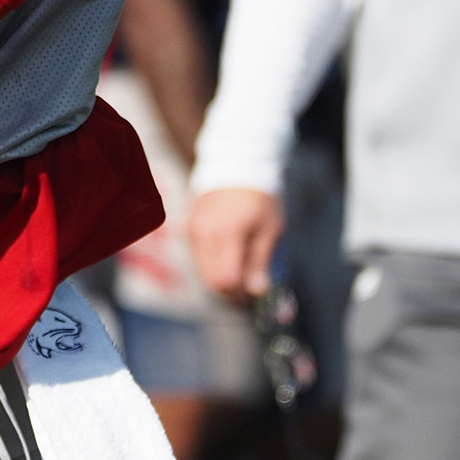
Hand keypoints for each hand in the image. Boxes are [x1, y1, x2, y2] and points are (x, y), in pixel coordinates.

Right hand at [188, 188, 284, 302]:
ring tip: (239, 274)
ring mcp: (194, 231)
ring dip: (219, 280)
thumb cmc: (259, 198)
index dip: (240, 294)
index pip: (226, 280)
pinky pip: (198, 258)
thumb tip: (257, 291)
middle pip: (211, 281)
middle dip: (229, 292)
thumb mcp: (269, 229)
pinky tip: (227, 259)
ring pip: (201, 272)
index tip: (254, 295)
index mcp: (226, 234)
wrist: (237, 165)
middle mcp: (204, 234)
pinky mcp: (190, 228)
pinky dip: (211, 266)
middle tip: (247, 290)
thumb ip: (260, 262)